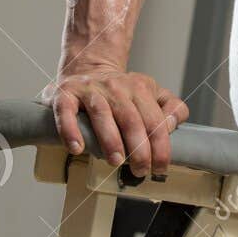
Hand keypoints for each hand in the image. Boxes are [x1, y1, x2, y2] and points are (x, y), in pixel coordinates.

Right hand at [39, 66, 189, 177]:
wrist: (87, 66)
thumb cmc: (121, 91)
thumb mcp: (152, 93)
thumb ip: (171, 108)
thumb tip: (172, 125)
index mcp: (139, 88)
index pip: (154, 120)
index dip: (160, 146)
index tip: (159, 167)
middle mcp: (115, 86)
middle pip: (130, 119)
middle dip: (138, 149)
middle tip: (139, 170)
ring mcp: (89, 89)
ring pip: (102, 114)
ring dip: (110, 140)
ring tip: (116, 161)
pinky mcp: (65, 94)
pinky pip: (66, 112)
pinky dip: (71, 130)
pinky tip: (77, 148)